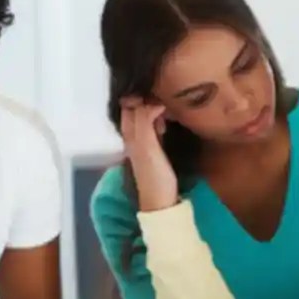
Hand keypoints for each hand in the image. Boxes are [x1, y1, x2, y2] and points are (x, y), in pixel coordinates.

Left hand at [120, 96, 177, 211]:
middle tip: (166, 103)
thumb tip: (153, 102)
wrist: (161, 202)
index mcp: (129, 132)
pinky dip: (160, 122)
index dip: (141, 96)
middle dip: (148, 101)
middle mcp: (132, 136)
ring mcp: (142, 143)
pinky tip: (168, 125)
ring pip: (144, 118)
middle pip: (135, 110)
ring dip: (155, 111)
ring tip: (169, 112)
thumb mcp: (147, 144)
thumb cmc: (155, 175)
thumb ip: (145, 120)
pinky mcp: (153, 150)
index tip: (159, 97)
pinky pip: (153, 128)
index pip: (128, 104)